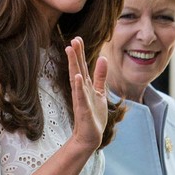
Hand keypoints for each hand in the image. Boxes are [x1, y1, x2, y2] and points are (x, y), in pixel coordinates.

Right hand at [66, 37, 107, 153]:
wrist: (90, 136)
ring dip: (73, 65)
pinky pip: (80, 96)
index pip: (82, 66)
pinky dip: (78, 86)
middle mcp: (81, 90)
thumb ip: (100, 76)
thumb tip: (103, 58)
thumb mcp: (100, 92)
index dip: (80, 53)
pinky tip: (77, 76)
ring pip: (76, 79)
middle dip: (76, 54)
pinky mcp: (83, 109)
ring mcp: (81, 99)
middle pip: (78, 69)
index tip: (77, 38)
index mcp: (86, 86)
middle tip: (73, 39)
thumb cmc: (94, 116)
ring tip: (70, 51)